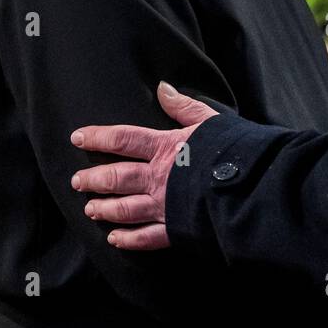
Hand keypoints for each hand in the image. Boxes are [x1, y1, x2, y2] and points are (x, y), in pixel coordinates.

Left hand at [70, 81, 217, 250]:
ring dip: (104, 208)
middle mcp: (157, 178)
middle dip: (93, 179)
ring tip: (90, 209)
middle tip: (77, 181)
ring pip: (124, 208)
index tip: (78, 138)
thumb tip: (162, 88)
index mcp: (165, 148)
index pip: (123, 139)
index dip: (98, 137)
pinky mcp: (175, 228)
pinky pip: (145, 237)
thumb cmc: (233, 149)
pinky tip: (114, 239)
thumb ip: (184, 106)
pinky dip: (127, 239)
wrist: (250, 185)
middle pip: (116, 177)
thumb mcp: (210, 120)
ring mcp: (163, 205)